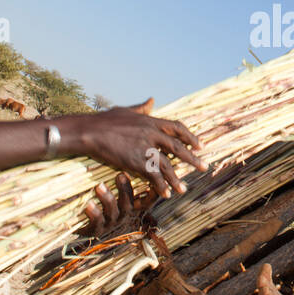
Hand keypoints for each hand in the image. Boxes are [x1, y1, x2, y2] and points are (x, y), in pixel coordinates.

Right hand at [72, 99, 206, 199]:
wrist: (89, 131)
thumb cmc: (104, 120)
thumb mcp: (126, 110)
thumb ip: (141, 107)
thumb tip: (152, 100)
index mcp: (150, 120)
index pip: (177, 127)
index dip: (190, 136)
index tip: (200, 145)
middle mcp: (150, 133)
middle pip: (177, 147)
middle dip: (192, 158)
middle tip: (203, 167)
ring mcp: (144, 147)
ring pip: (166, 164)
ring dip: (176, 178)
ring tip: (183, 189)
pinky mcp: (135, 161)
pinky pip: (151, 175)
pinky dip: (159, 185)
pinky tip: (164, 194)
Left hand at [81, 172, 156, 234]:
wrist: (83, 230)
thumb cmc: (101, 207)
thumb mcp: (114, 197)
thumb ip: (123, 183)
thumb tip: (130, 162)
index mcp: (130, 208)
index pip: (146, 202)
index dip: (152, 194)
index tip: (153, 181)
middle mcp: (123, 216)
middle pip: (129, 204)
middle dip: (125, 189)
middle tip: (120, 174)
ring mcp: (110, 224)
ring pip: (112, 211)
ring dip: (107, 197)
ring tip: (99, 186)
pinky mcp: (97, 229)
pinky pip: (97, 221)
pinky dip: (94, 212)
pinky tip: (89, 204)